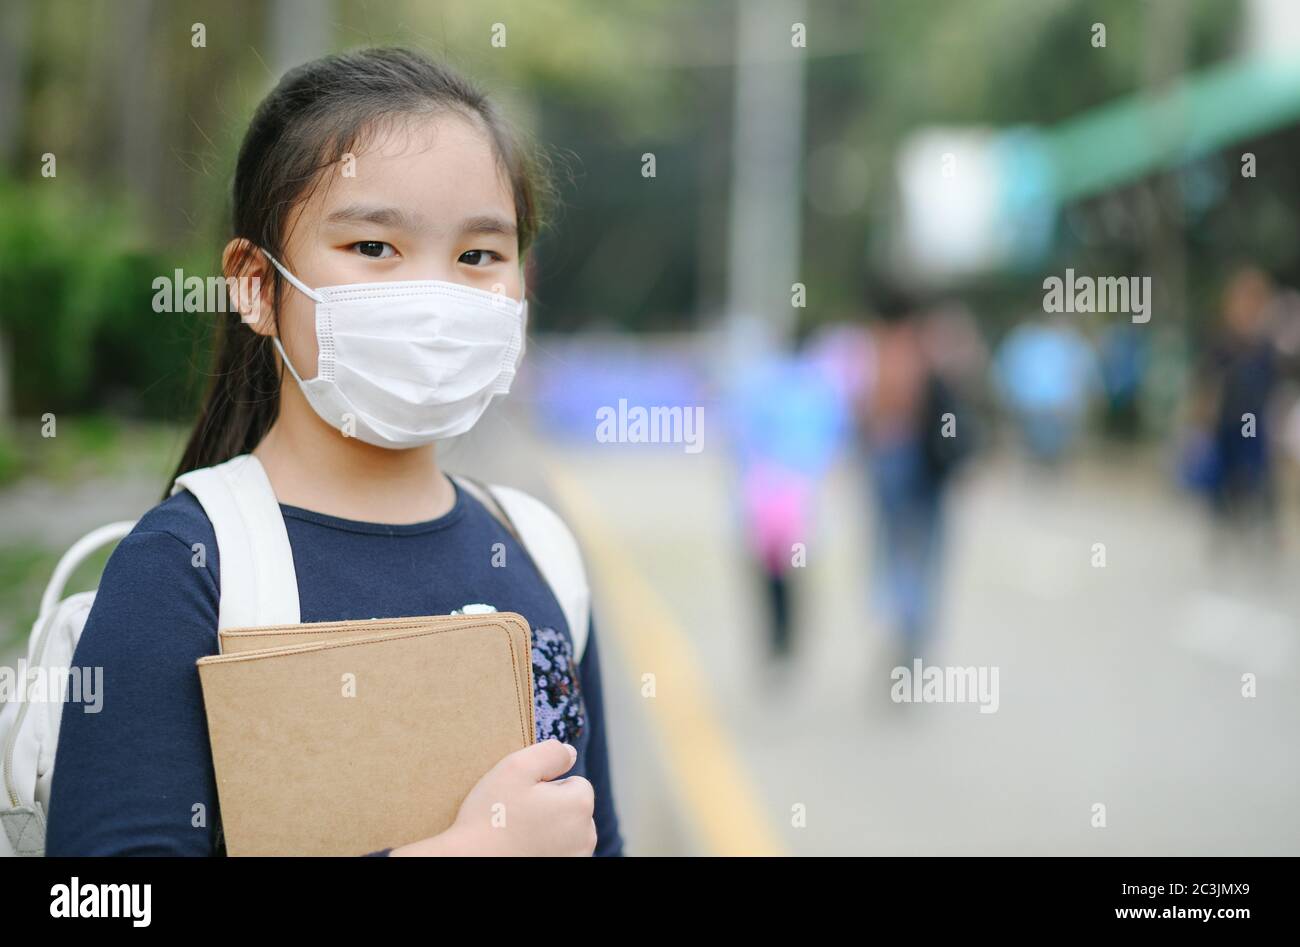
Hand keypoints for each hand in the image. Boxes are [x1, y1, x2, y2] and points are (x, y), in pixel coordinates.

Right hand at [390, 739, 595, 856]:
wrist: (469, 861)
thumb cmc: (491, 816)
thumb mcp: (516, 767)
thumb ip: (550, 753)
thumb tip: (570, 753)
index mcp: (580, 804)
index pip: (576, 783)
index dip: (548, 785)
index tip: (526, 797)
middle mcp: (587, 835)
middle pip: (574, 809)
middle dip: (553, 808)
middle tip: (520, 814)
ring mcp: (577, 857)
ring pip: (568, 833)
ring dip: (551, 830)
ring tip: (519, 834)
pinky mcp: (564, 871)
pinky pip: (560, 852)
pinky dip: (546, 850)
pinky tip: (523, 849)